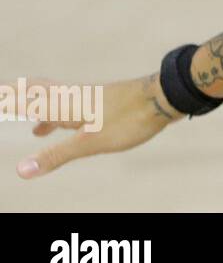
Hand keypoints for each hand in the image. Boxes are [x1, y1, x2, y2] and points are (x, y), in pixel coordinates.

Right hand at [6, 74, 183, 179]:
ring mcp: (88, 96)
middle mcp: (71, 95)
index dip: (4, 100)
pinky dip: (58, 115)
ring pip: (53, 99)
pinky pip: (71, 105)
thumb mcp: (90, 143)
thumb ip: (55, 155)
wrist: (165, 97)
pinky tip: (63, 128)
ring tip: (30, 129)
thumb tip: (21, 170)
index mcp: (63, 104)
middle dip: (15, 96)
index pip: (22, 100)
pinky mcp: (102, 100)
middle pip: (34, 91)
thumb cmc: (129, 119)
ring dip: (35, 107)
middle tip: (2, 98)